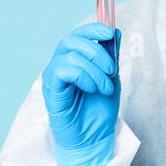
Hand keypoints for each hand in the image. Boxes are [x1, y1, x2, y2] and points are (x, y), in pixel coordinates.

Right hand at [42, 23, 120, 165]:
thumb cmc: (99, 109)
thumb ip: (111, 55)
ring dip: (94, 70)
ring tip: (105, 87)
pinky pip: (62, 71)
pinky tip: (91, 89)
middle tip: (112, 69)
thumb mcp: (112, 77)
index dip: (93, 28)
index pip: (78, 34)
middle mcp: (60, 64)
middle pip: (71, 40)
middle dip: (96, 51)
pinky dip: (82, 77)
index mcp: (73, 59)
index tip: (110, 32)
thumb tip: (115, 31)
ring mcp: (53, 77)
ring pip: (70, 56)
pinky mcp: (51, 90)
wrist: (94, 137)